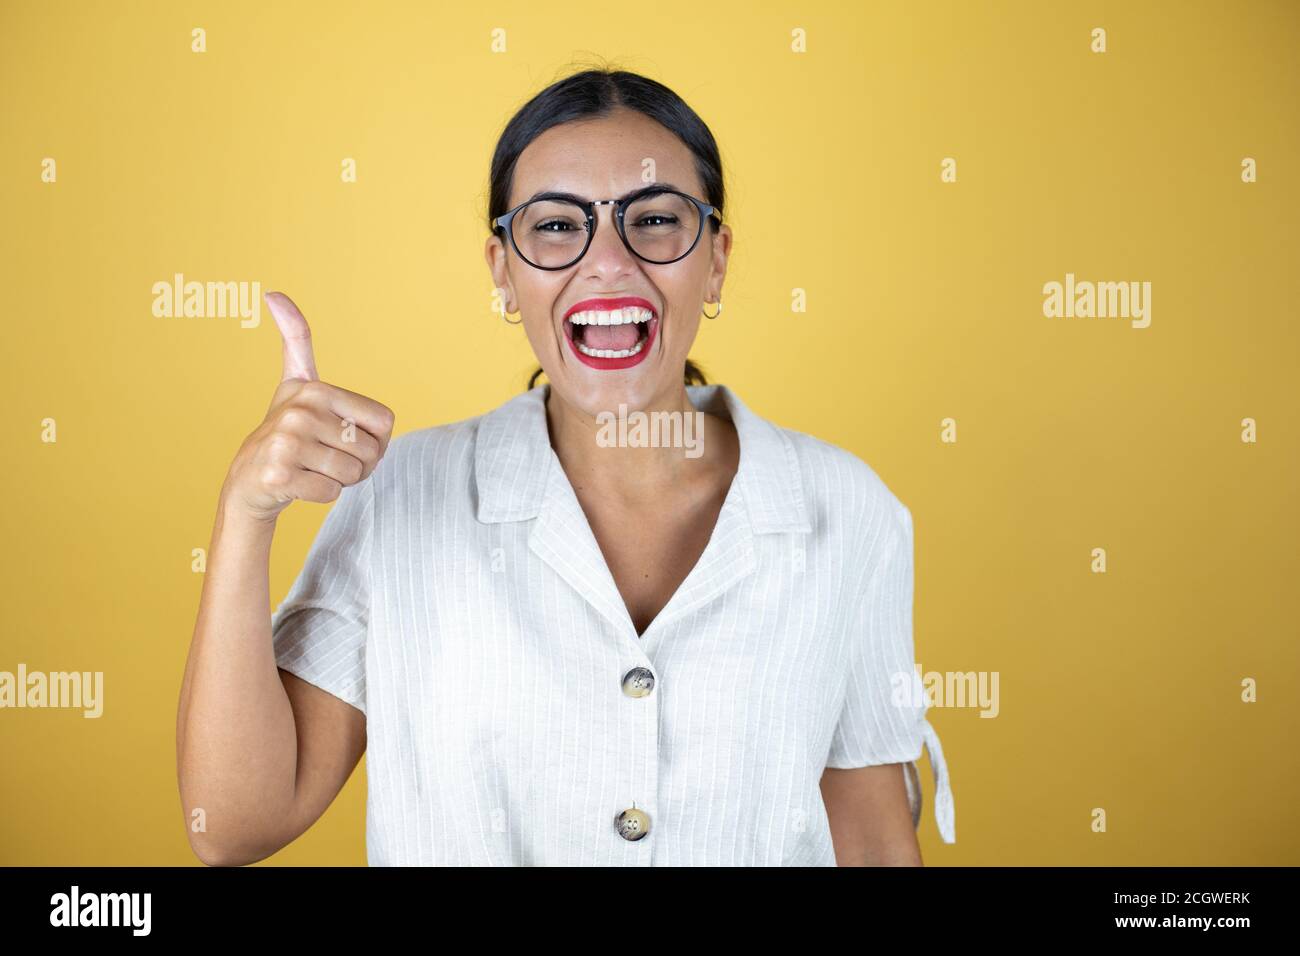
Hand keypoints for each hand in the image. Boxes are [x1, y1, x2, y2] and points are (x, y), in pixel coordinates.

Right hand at [222, 291, 394, 522]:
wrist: (250, 478)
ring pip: (352, 474)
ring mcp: (287, 443)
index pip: (385, 423)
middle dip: (359, 465)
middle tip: (327, 460)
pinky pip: (331, 492)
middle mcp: (300, 411)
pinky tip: (299, 484)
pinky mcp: (280, 474)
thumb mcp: (296, 381)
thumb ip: (295, 338)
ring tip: (312, 470)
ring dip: (341, 481)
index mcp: (316, 389)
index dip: (376, 440)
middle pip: (371, 451)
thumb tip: (273, 293)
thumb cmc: (288, 430)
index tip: (346, 437)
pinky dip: (321, 494)